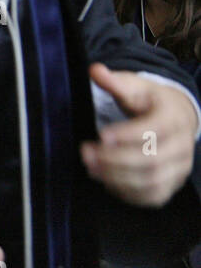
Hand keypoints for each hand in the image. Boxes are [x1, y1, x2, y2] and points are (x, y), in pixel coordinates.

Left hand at [81, 63, 197, 206]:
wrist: (176, 117)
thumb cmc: (151, 101)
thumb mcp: (135, 86)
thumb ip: (115, 82)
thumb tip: (95, 70)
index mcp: (173, 118)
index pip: (154, 131)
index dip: (128, 136)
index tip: (101, 135)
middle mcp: (182, 146)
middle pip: (152, 160)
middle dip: (115, 160)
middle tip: (86, 153)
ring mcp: (179, 168)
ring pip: (152, 182)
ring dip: (117, 178)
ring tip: (90, 167)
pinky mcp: (172, 184)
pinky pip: (153, 197)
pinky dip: (128, 193)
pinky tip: (106, 181)